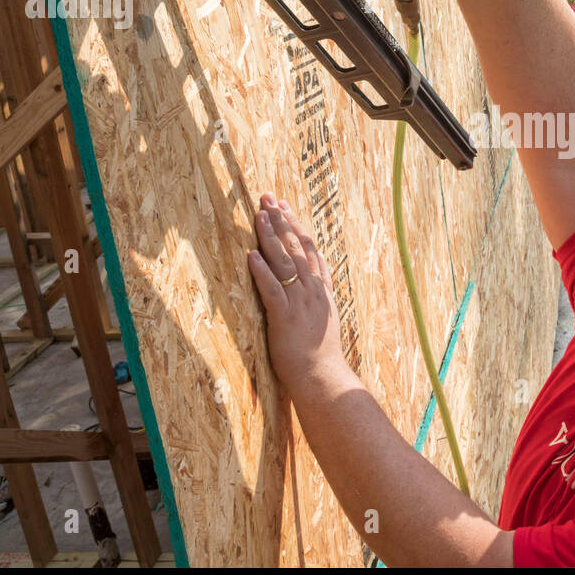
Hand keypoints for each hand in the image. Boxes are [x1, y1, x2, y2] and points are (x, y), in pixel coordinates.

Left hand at [247, 193, 342, 384]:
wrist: (323, 377)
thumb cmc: (320, 354)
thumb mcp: (323, 319)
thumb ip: (316, 299)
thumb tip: (308, 285)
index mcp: (321, 289)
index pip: (310, 248)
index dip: (296, 225)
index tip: (284, 206)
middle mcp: (312, 290)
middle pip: (297, 247)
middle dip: (281, 220)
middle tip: (268, 197)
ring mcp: (300, 302)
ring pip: (285, 262)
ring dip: (271, 236)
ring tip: (259, 214)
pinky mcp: (285, 317)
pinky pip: (272, 289)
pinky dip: (261, 271)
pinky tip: (251, 255)